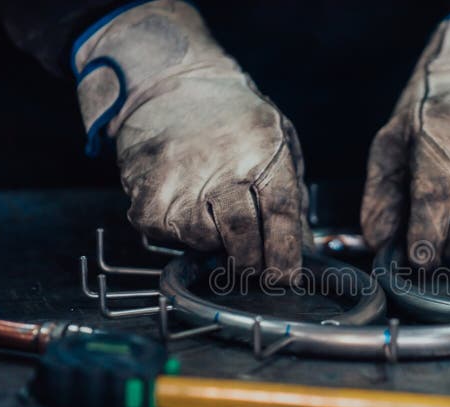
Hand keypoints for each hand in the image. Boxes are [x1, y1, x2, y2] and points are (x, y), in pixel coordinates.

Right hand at [72, 0, 309, 283]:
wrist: (167, 86)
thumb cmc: (232, 118)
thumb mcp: (278, 141)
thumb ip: (292, 194)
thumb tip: (302, 248)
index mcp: (261, 153)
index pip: (280, 213)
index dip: (285, 253)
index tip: (287, 277)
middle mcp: (221, 169)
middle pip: (242, 236)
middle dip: (252, 263)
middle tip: (256, 269)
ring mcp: (180, 184)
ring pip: (205, 241)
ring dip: (216, 244)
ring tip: (217, 219)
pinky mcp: (147, 198)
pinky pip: (170, 237)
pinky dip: (182, 235)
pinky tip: (188, 210)